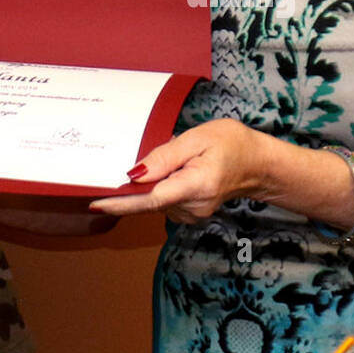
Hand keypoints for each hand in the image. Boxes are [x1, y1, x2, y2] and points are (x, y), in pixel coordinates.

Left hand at [88, 119, 270, 221]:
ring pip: (156, 199)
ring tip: (178, 157)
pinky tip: (177, 170)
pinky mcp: (190, 213)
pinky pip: (164, 200)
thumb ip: (165, 156)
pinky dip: (161, 186)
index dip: (122, 202)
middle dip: (138, 181)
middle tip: (154, 155)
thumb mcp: (197, 138)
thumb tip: (135, 174)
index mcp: (197, 185)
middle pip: (150, 199)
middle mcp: (194, 207)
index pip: (151, 199)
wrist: (256, 163)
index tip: (97, 203)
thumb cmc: (230, 143)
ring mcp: (193, 213)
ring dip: (153, 181)